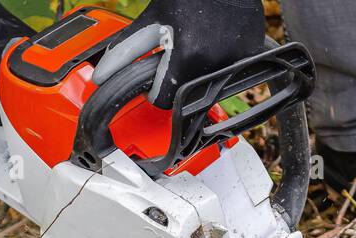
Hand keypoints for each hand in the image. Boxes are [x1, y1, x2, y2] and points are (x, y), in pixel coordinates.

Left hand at [123, 0, 265, 107]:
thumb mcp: (153, 20)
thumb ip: (126, 50)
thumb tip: (101, 76)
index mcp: (187, 56)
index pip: (166, 100)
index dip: (157, 90)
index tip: (157, 77)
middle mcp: (215, 63)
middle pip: (187, 94)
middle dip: (179, 79)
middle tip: (179, 53)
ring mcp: (238, 61)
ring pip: (210, 87)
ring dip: (200, 72)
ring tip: (199, 43)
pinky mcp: (254, 56)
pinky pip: (232, 73)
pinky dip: (223, 62)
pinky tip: (218, 41)